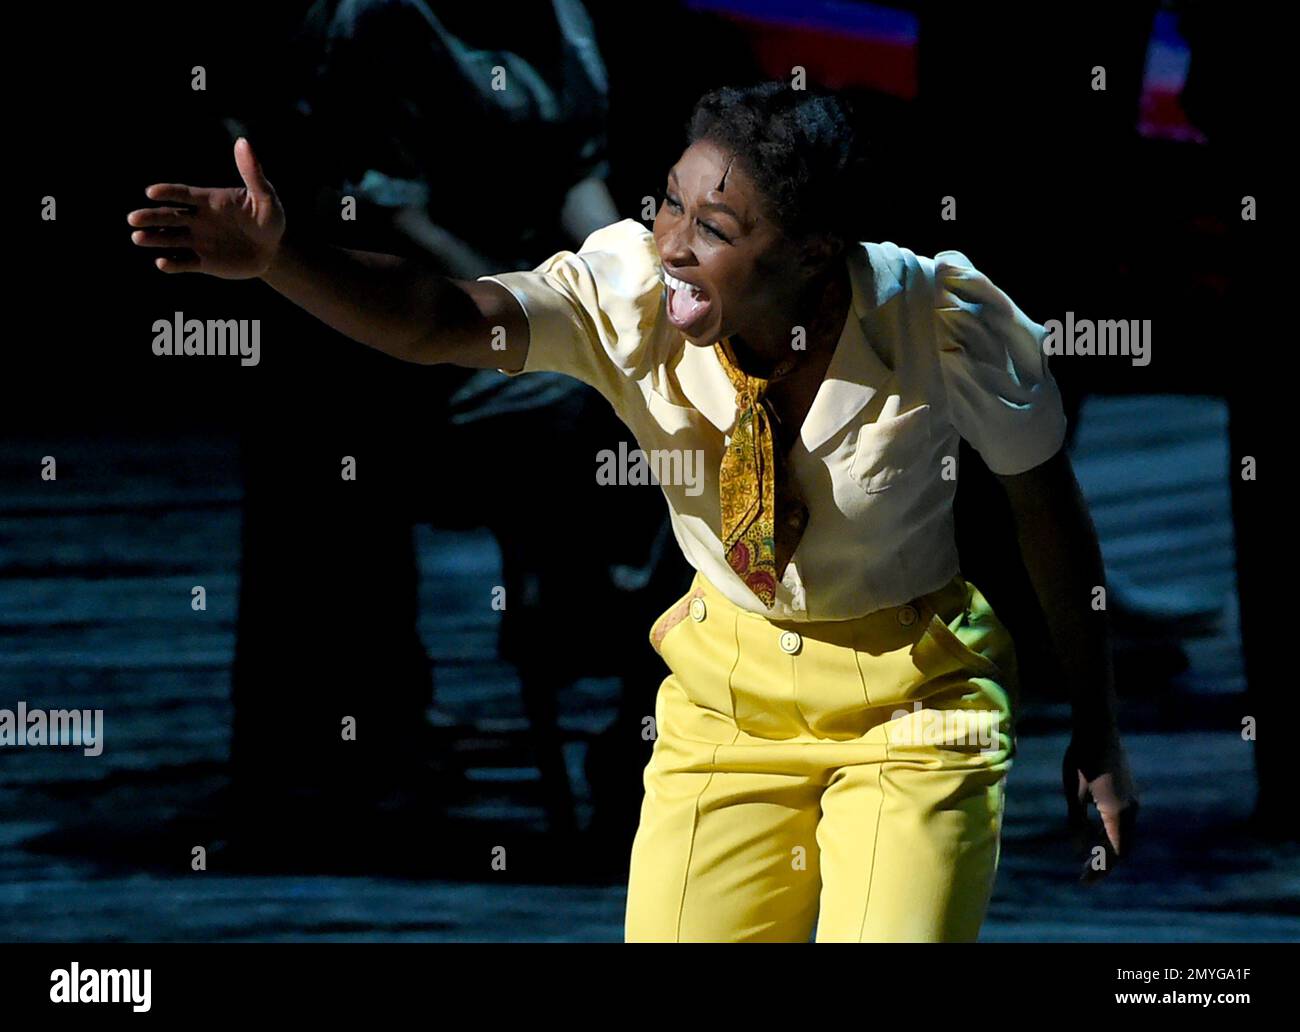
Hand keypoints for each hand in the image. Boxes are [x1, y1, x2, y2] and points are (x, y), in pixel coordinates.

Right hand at [128, 137, 284, 277]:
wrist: (274, 250)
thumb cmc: (269, 219)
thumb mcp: (265, 197)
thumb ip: (252, 173)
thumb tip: (243, 141)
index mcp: (209, 201)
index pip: (183, 194)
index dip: (167, 192)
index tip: (151, 192)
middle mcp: (197, 219)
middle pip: (169, 216)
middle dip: (151, 217)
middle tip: (133, 219)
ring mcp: (198, 241)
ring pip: (170, 239)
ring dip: (154, 239)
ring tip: (137, 237)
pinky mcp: (203, 262)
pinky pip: (184, 263)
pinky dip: (172, 264)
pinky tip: (162, 263)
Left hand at [1062, 728, 1138, 883]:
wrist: (1099, 730)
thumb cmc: (1081, 760)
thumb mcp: (1073, 793)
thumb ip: (1077, 823)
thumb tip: (1079, 849)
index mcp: (1118, 813)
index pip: (1113, 852)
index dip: (1100, 870)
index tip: (1086, 882)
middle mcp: (1131, 810)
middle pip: (1122, 848)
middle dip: (1104, 864)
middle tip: (1085, 876)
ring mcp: (1133, 801)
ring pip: (1124, 836)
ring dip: (1108, 850)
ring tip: (1088, 860)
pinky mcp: (1129, 793)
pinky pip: (1123, 823)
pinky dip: (1111, 835)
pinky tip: (1094, 836)